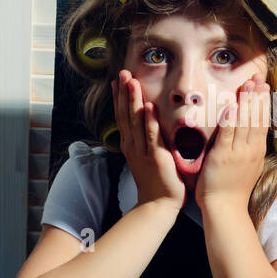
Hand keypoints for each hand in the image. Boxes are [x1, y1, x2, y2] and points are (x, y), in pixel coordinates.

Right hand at [112, 69, 185, 209]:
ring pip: (135, 121)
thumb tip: (149, 122)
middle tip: (122, 73)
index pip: (122, 116)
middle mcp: (132, 145)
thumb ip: (147, 139)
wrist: (158, 204)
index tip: (118, 80)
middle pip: (125, 114)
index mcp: (130, 144)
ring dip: (133, 100)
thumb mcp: (147, 156)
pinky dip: (149, 121)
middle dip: (124, 93)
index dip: (120, 97)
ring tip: (131, 82)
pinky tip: (148, 107)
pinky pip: (151, 136)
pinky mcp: (156, 157)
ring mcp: (142, 151)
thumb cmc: (156, 180)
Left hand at [195, 77, 269, 214]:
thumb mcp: (249, 166)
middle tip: (258, 78)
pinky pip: (228, 134)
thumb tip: (252, 133)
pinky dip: (231, 119)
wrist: (225, 208)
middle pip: (256, 118)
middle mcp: (250, 149)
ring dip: (246, 102)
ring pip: (245, 123)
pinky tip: (232, 106)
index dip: (263, 102)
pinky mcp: (223, 156)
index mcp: (257, 151)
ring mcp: (238, 152)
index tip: (264, 86)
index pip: (263, 121)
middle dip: (257, 96)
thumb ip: (249, 148)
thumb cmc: (233, 189)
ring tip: (248, 85)